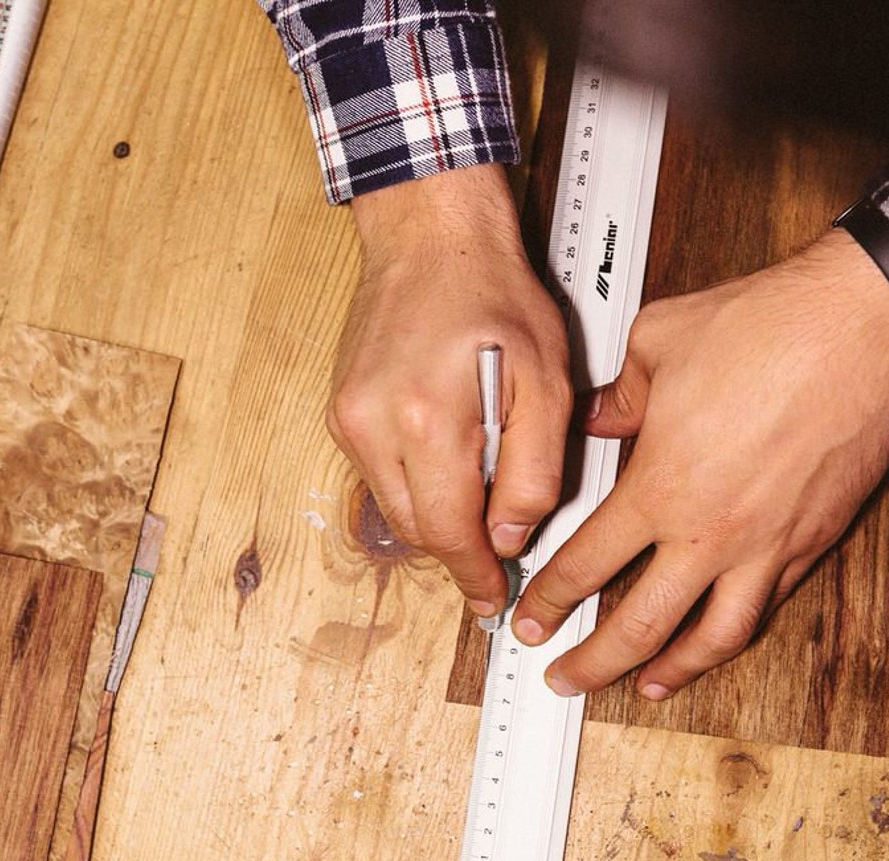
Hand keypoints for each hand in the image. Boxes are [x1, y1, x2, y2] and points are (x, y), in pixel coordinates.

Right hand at [329, 165, 570, 615]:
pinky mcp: (340, 412)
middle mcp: (374, 424)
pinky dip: (416, 481)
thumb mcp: (548, 382)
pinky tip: (448, 447)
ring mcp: (349, 419)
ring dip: (438, 513)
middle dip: (460, 548)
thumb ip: (533, 470)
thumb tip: (509, 535)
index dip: (475, 575)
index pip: (448, 532)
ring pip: (395, 508)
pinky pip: (379, 476)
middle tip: (499, 547)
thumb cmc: (492, 294)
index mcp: (428, 419)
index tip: (494, 596)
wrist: (431, 237)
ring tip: (480, 476)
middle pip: (417, 530)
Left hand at [511, 230, 888, 696]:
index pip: (584, 565)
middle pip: (638, 626)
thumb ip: (619, 394)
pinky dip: (736, 630)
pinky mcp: (814, 541)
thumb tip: (598, 417)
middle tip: (564, 678)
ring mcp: (767, 546)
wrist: (866, 329)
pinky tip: (720, 634)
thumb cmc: (771, 327)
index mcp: (660, 487)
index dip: (549, 600)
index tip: (531, 617)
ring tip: (644, 686)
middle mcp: (711, 532)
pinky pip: (768, 606)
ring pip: (713, 638)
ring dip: (671, 671)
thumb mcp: (659, 342)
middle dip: (592, 663)